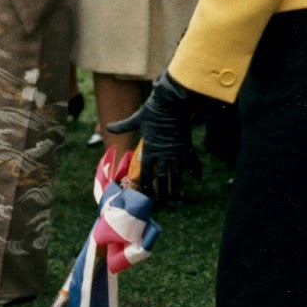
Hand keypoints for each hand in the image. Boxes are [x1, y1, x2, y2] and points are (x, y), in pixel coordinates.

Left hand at [107, 70, 200, 203]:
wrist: (171, 103)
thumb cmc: (153, 110)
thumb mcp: (137, 119)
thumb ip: (123, 126)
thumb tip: (108, 126)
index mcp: (150, 149)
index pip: (146, 171)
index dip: (147, 184)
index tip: (148, 194)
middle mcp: (163, 153)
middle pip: (162, 177)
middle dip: (163, 192)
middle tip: (164, 202)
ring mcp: (176, 151)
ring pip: (177, 174)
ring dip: (177, 187)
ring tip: (178, 199)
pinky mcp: (187, 146)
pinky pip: (192, 161)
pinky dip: (196, 169)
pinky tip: (197, 178)